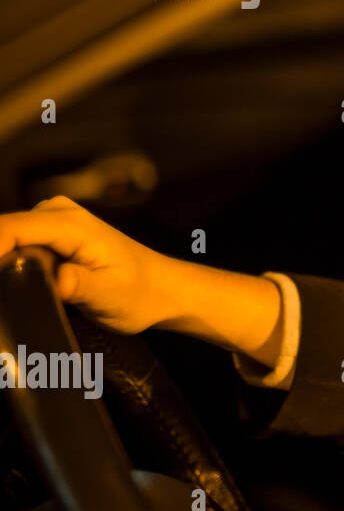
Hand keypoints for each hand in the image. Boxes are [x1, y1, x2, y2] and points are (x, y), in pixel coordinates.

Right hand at [0, 195, 283, 364]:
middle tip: (7, 297)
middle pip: (2, 232)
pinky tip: (19, 284)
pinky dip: (11, 263)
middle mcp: (57, 213)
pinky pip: (17, 245)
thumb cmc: (139, 293)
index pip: (10, 229)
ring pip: (7, 239)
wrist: (161, 289)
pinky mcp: (50, 234)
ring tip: (23, 294)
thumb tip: (59, 279)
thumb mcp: (110, 295)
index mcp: (71, 224)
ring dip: (4, 264)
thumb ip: (80, 286)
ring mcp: (52, 220)